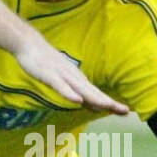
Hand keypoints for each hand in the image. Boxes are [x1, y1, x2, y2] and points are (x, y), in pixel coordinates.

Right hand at [14, 32, 128, 114]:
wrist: (30, 44)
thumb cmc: (47, 63)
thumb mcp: (64, 79)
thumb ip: (76, 92)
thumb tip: (89, 105)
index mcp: (78, 80)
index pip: (97, 94)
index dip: (111, 103)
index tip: (126, 111)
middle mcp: (74, 78)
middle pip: (94, 93)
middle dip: (109, 103)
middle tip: (125, 111)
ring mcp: (63, 76)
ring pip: (81, 90)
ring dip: (95, 98)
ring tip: (109, 106)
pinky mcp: (50, 75)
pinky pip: (61, 86)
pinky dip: (70, 94)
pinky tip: (77, 101)